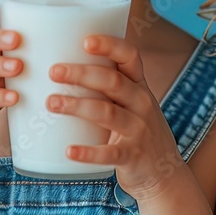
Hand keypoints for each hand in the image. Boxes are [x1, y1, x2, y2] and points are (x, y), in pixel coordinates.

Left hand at [46, 34, 181, 200]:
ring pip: (106, 112)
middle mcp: (142, 104)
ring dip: (77, 106)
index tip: (85, 41)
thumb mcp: (132, 104)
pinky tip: (69, 151)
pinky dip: (88, 152)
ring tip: (51, 103)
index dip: (110, 46)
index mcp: (139, 86)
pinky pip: (109, 153)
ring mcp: (138, 130)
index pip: (130, 57)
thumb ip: (109, 87)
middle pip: (112, 81)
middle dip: (82, 73)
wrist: (164, 173)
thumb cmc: (137, 131)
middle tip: (54, 71)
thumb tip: (62, 65)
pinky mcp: (132, 156)